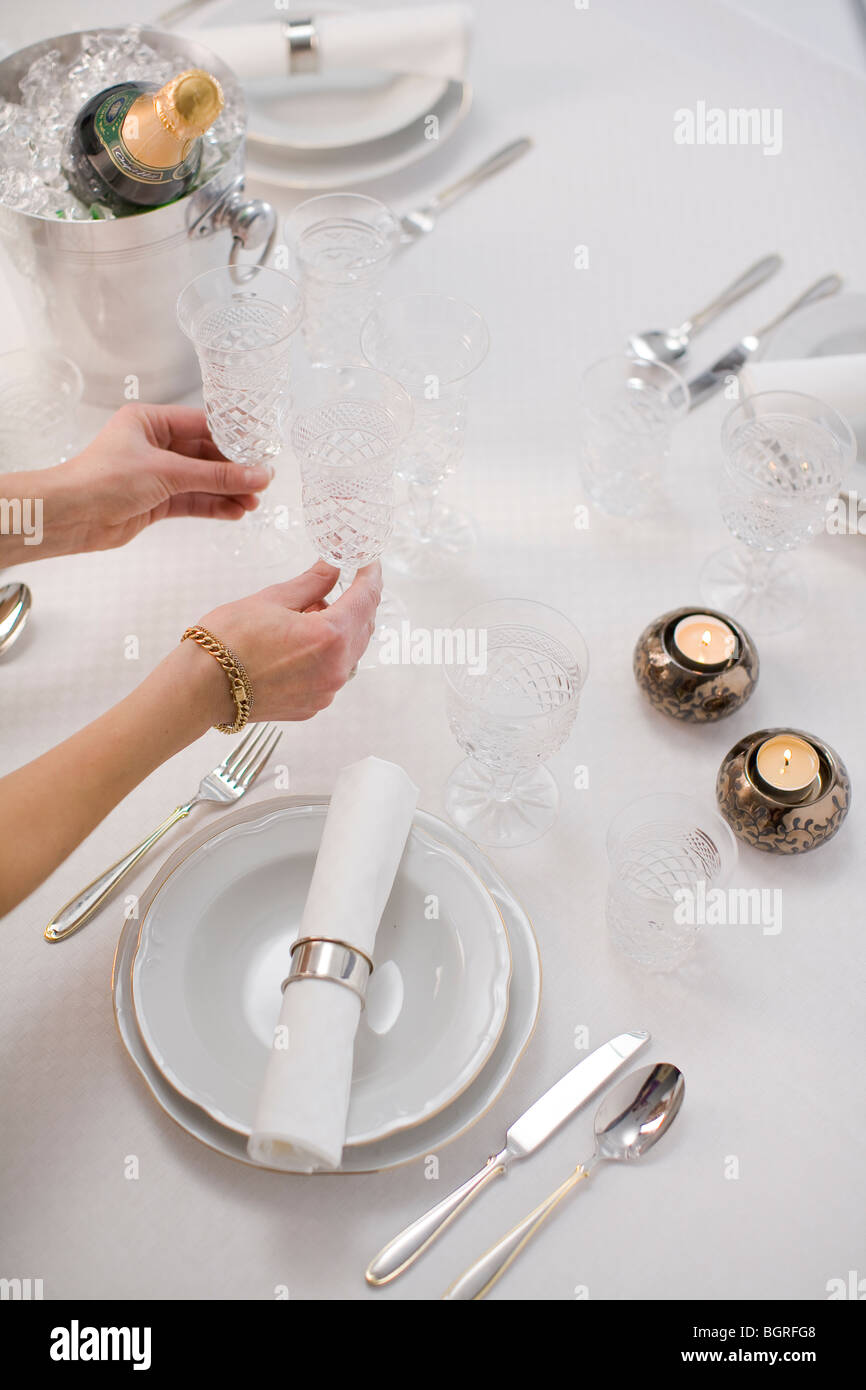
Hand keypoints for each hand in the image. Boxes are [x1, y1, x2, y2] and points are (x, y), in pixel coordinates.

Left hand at [21, 402, 271, 558]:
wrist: (71, 516)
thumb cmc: (105, 480)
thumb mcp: (166, 472)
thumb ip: (215, 477)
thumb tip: (258, 477)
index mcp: (149, 421)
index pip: (201, 425)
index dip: (233, 439)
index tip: (261, 451)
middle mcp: (153, 445)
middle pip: (204, 455)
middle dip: (233, 471)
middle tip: (263, 481)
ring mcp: (155, 475)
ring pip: (201, 481)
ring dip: (227, 492)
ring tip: (254, 502)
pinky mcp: (156, 501)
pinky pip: (192, 501)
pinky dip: (213, 506)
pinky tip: (236, 512)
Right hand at [178, 560, 382, 726]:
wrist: (199, 689)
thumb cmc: (228, 642)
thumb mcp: (272, 599)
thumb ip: (311, 583)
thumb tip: (332, 567)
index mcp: (330, 637)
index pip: (366, 598)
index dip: (370, 575)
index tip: (368, 562)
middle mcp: (336, 669)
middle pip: (363, 627)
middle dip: (353, 602)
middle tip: (333, 583)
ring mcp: (325, 692)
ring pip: (348, 652)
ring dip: (337, 630)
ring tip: (302, 615)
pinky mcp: (311, 706)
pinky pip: (331, 673)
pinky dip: (325, 654)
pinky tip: (298, 643)